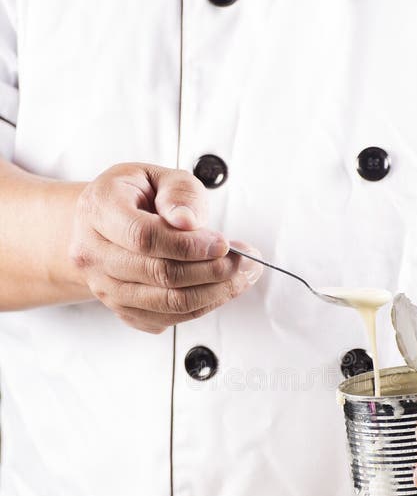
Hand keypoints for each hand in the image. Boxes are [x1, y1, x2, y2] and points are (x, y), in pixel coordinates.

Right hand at [70, 163, 261, 332]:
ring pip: (167, 303)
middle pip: (159, 274)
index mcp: (100, 210)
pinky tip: (220, 289)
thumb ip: (179, 193)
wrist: (104, 224)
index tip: (224, 244)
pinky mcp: (122, 310)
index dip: (190, 245)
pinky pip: (167, 319)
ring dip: (214, 293)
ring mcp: (104, 287)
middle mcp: (93, 253)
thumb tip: (188, 221)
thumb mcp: (159, 176)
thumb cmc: (135, 197)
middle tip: (244, 261)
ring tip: (242, 276)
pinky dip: (202, 307)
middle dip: (212, 270)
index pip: (145, 237)